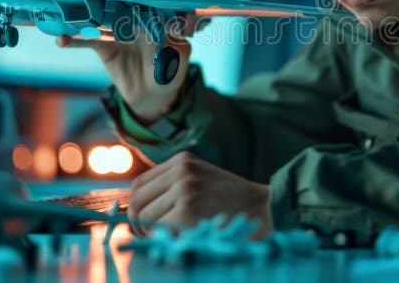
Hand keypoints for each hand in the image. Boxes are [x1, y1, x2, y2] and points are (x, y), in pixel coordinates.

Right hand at [56, 0, 191, 122]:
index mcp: (149, 8)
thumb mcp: (178, 51)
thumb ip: (175, 36)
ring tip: (68, 15)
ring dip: (79, 13)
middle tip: (92, 0)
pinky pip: (85, 40)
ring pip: (93, 14)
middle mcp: (128, 13)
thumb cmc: (171, 67)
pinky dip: (72, 39)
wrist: (156, 93)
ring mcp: (114, 29)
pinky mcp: (103, 47)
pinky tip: (62, 40)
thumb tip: (175, 24)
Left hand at [128, 151, 272, 238]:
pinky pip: (158, 228)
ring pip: (145, 215)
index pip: (139, 183)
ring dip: (150, 231)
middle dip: (137, 221)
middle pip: (136, 199)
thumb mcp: (201, 180)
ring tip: (166, 237)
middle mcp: (181, 170)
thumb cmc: (231, 202)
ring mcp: (184, 188)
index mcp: (183, 160)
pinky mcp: (188, 209)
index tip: (141, 221)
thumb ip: (173, 185)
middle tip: (147, 234)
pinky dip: (163, 238)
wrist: (262, 209)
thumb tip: (137, 207)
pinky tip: (179, 238)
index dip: (135, 205)